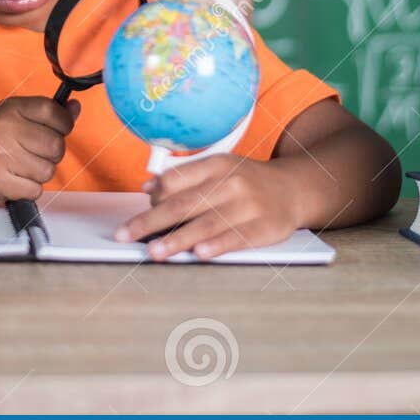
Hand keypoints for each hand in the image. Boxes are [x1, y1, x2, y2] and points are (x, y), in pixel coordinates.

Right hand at [0, 97, 77, 204]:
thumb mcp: (13, 118)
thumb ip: (46, 114)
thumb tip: (76, 108)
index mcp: (10, 108)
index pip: (54, 112)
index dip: (63, 124)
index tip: (56, 130)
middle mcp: (4, 129)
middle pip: (56, 145)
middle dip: (50, 154)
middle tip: (31, 153)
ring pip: (48, 170)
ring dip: (38, 174)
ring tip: (18, 167)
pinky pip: (35, 190)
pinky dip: (28, 190)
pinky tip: (11, 180)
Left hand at [116, 155, 303, 259]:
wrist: (294, 189)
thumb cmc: (246, 182)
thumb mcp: (217, 169)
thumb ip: (183, 177)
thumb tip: (147, 187)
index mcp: (216, 165)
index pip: (175, 180)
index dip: (152, 198)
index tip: (132, 216)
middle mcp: (232, 182)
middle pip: (184, 204)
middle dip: (151, 222)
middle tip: (126, 235)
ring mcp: (250, 205)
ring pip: (206, 224)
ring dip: (177, 240)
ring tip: (154, 252)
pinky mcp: (265, 227)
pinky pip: (236, 239)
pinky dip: (217, 246)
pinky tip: (198, 254)